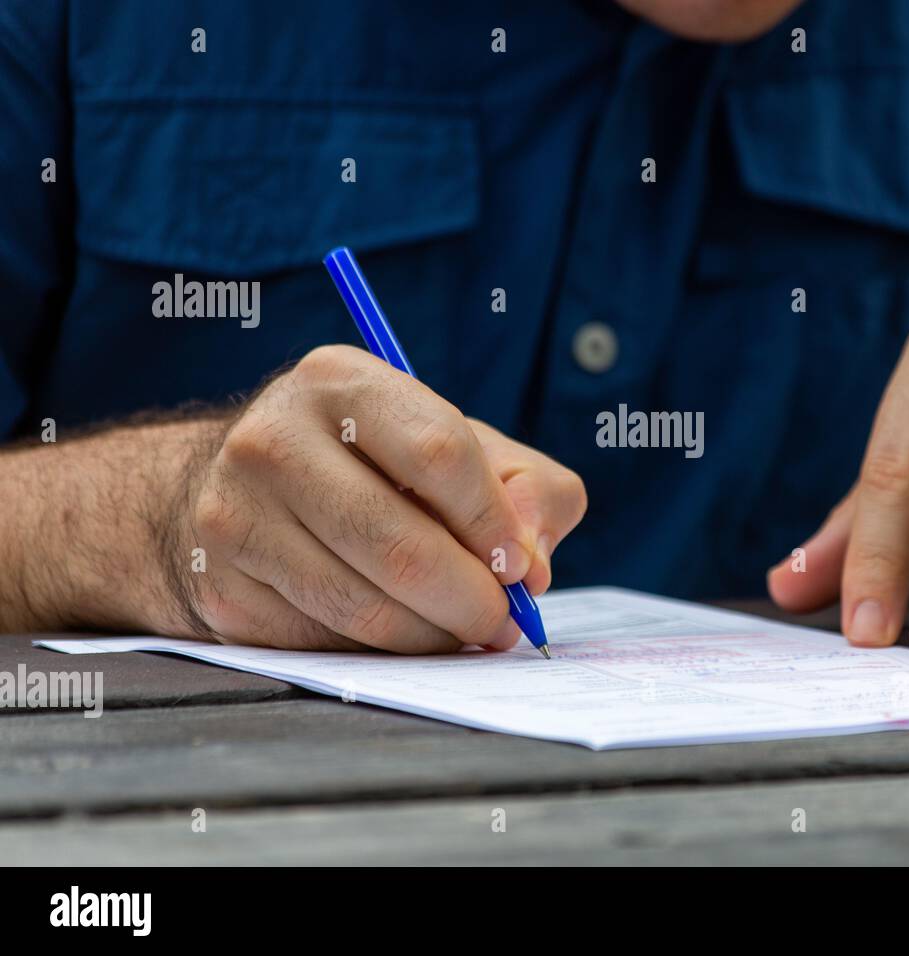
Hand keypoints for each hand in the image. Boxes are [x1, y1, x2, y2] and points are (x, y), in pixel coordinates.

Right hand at [163, 345, 586, 651]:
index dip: (492, 522)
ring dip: (432, 635)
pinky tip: (399, 630)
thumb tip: (532, 563)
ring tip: (462, 631)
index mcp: (340, 382)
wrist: (241, 489)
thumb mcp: (460, 446)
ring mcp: (236, 516)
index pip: (440, 453)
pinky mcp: (223, 587)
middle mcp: (273, 440)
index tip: (519, 565)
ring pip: (364, 607)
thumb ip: (526, 489)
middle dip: (472, 600)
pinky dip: (380, 650)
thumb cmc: (378, 464)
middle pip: (402, 545)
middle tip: (503, 622)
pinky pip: (325, 641)